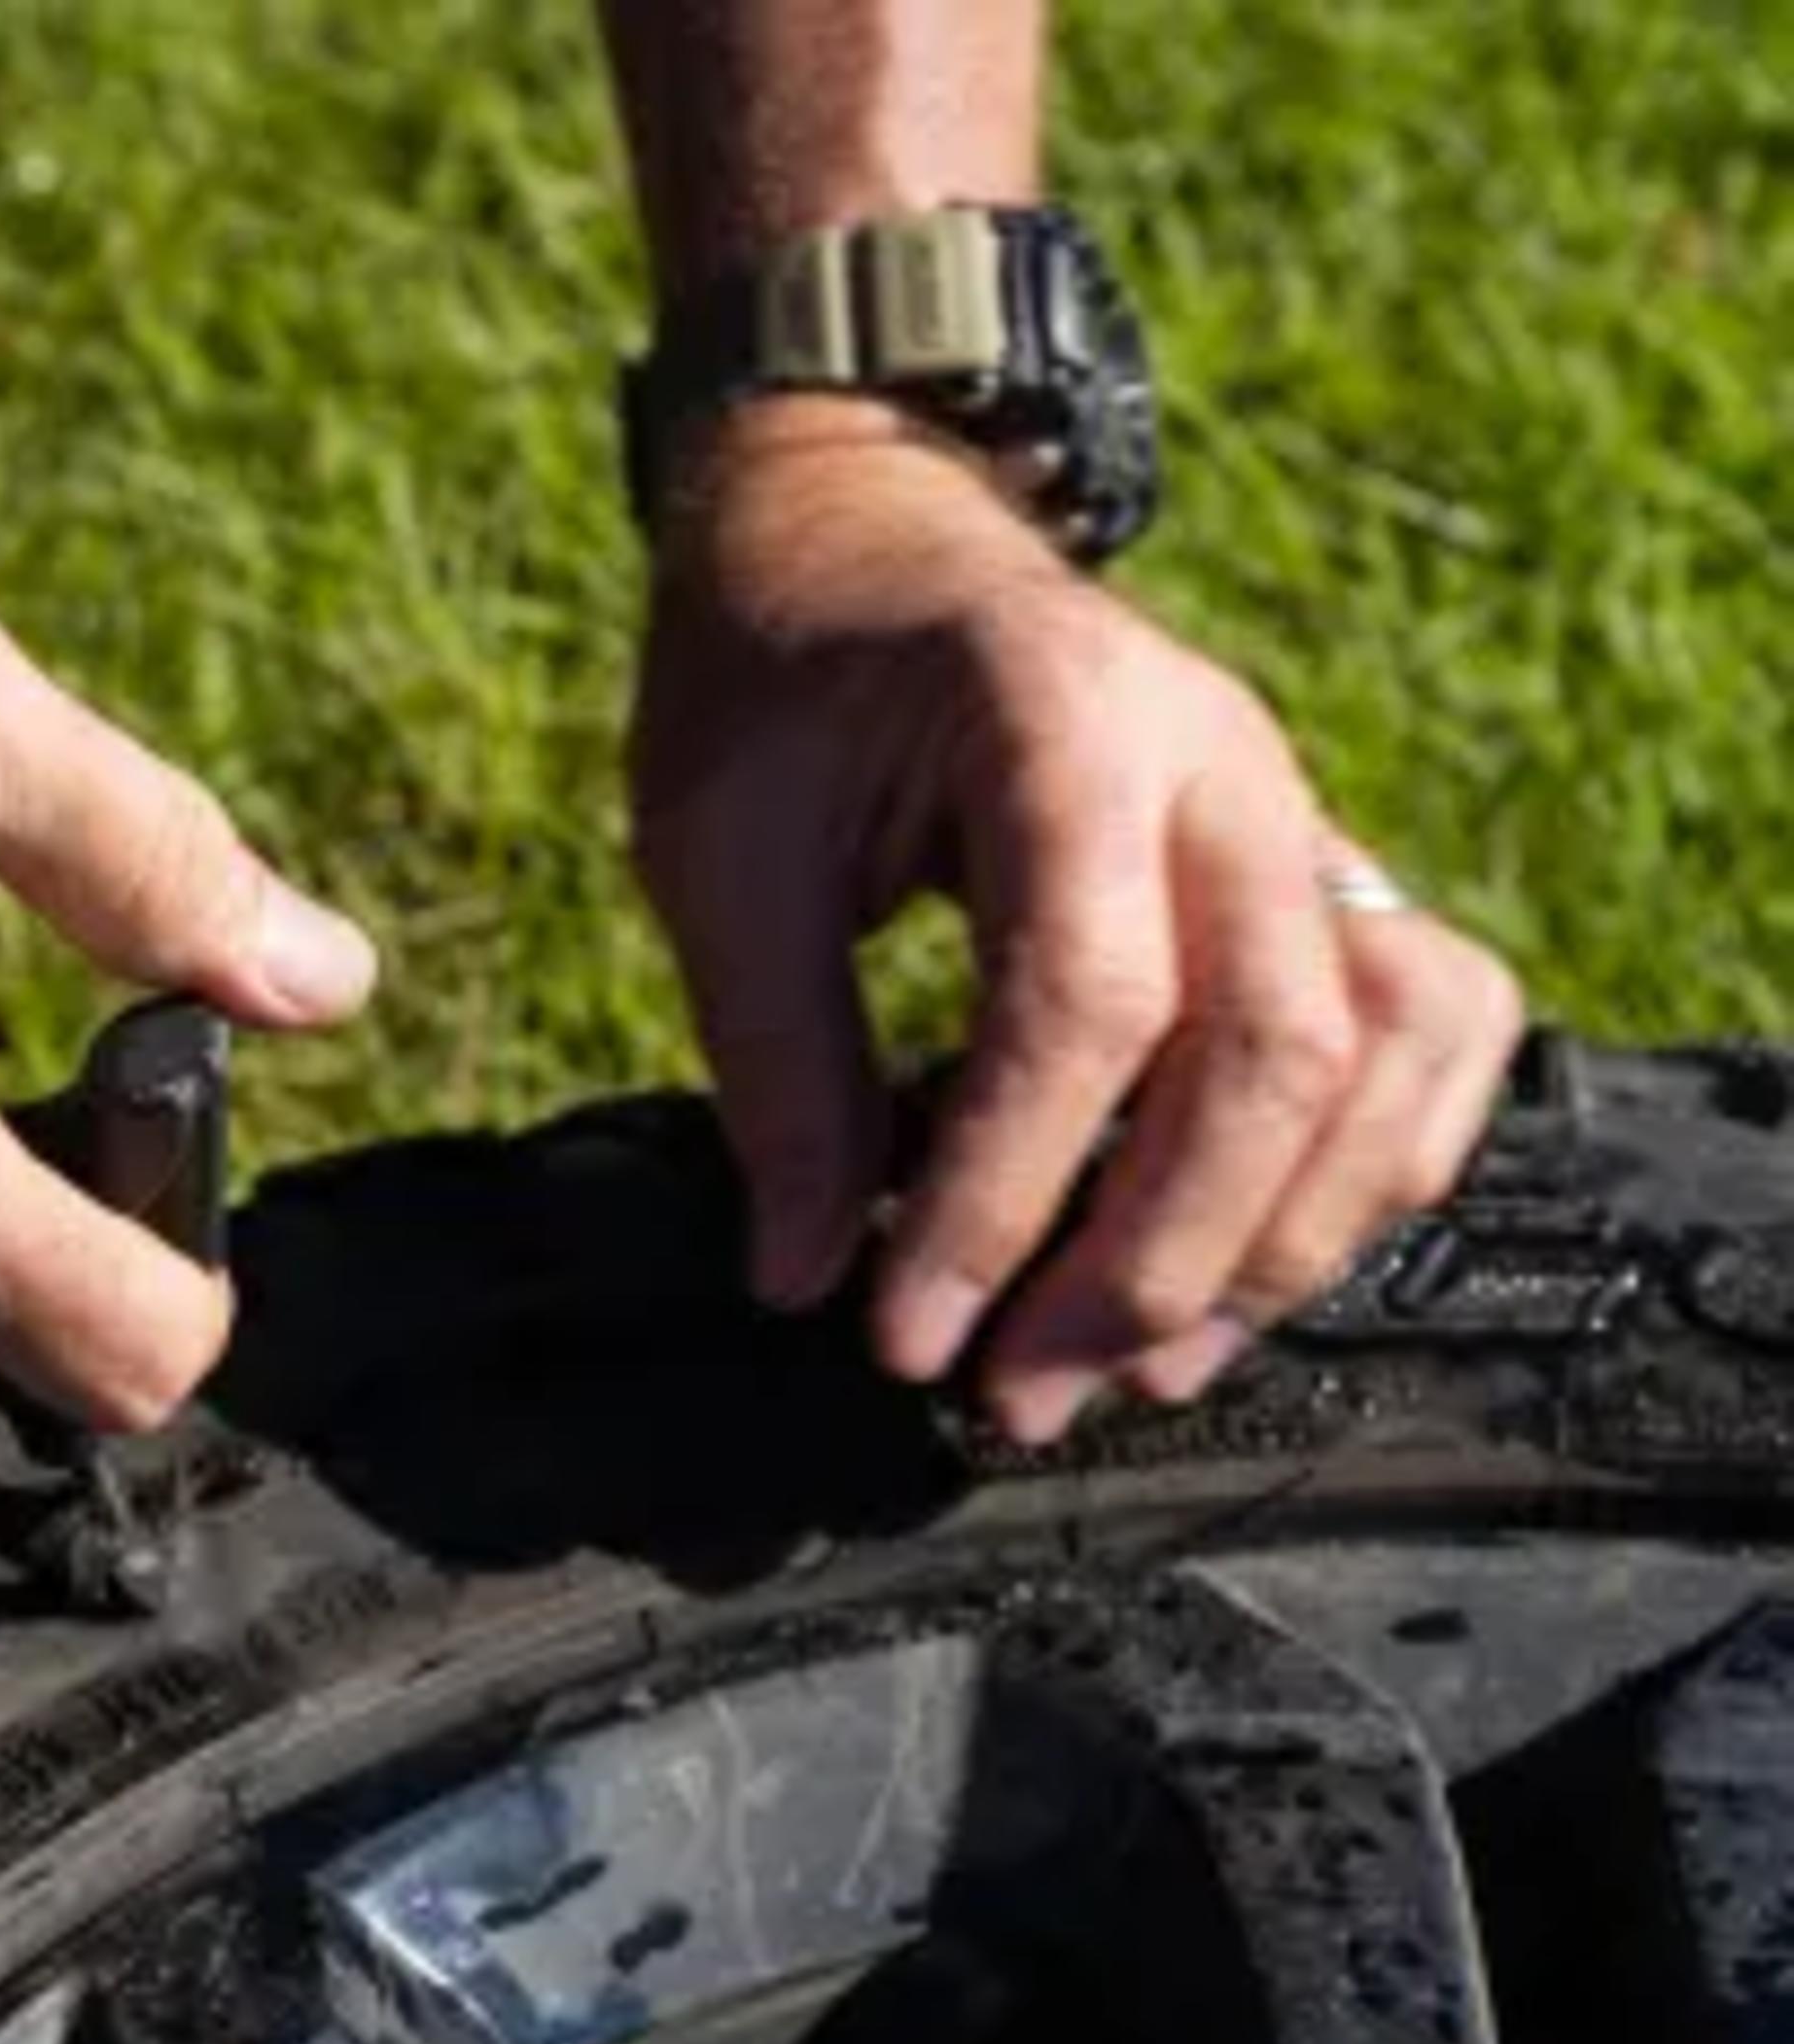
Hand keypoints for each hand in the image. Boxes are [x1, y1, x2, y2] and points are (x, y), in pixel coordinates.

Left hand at [627, 403, 1522, 1440]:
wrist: (862, 538)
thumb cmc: (777, 681)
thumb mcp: (718, 847)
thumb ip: (775, 1060)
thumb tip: (801, 1277)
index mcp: (1062, 722)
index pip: (1084, 1004)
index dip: (995, 1197)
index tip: (904, 1336)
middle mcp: (1227, 764)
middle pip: (1273, 1052)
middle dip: (1149, 1261)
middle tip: (1018, 1397)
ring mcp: (1299, 812)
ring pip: (1390, 1056)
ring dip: (1280, 1244)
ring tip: (1135, 1373)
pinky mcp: (1320, 867)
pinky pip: (1433, 1027)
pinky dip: (1373, 1165)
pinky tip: (1249, 1268)